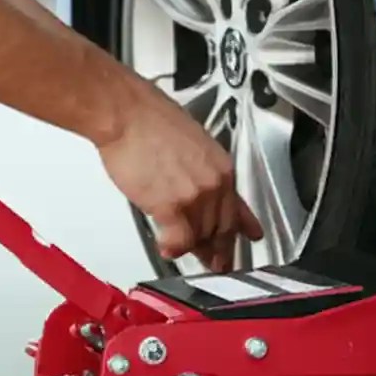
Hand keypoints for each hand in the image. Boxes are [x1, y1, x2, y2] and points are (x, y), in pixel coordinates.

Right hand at [98, 81, 262, 271]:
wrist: (128, 114)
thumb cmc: (151, 122)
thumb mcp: (194, 144)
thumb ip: (203, 172)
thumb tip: (198, 188)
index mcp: (221, 167)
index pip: (237, 208)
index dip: (241, 230)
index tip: (247, 238)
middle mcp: (214, 183)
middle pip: (221, 227)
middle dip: (218, 248)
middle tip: (215, 261)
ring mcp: (194, 196)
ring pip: (201, 236)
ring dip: (192, 248)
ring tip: (184, 252)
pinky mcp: (171, 206)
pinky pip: (179, 240)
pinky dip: (173, 249)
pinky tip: (167, 249)